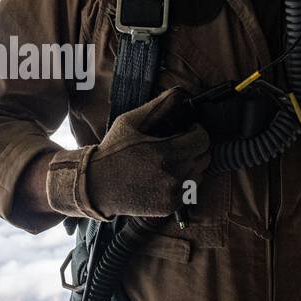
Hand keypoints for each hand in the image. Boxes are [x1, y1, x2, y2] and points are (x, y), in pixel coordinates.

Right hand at [47, 86, 210, 219]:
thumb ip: (156, 107)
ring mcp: (172, 194)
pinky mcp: (168, 207)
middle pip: (204, 158)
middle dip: (197, 147)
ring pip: (200, 175)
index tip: (190, 129)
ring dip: (193, 164)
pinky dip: (185, 181)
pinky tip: (169, 174)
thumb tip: (177, 93)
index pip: (203, 140)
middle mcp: (172, 175)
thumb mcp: (130, 122)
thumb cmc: (112, 151)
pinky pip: (190, 191)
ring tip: (176, 158)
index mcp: (165, 153)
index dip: (199, 131)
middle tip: (183, 142)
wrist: (96, 185)